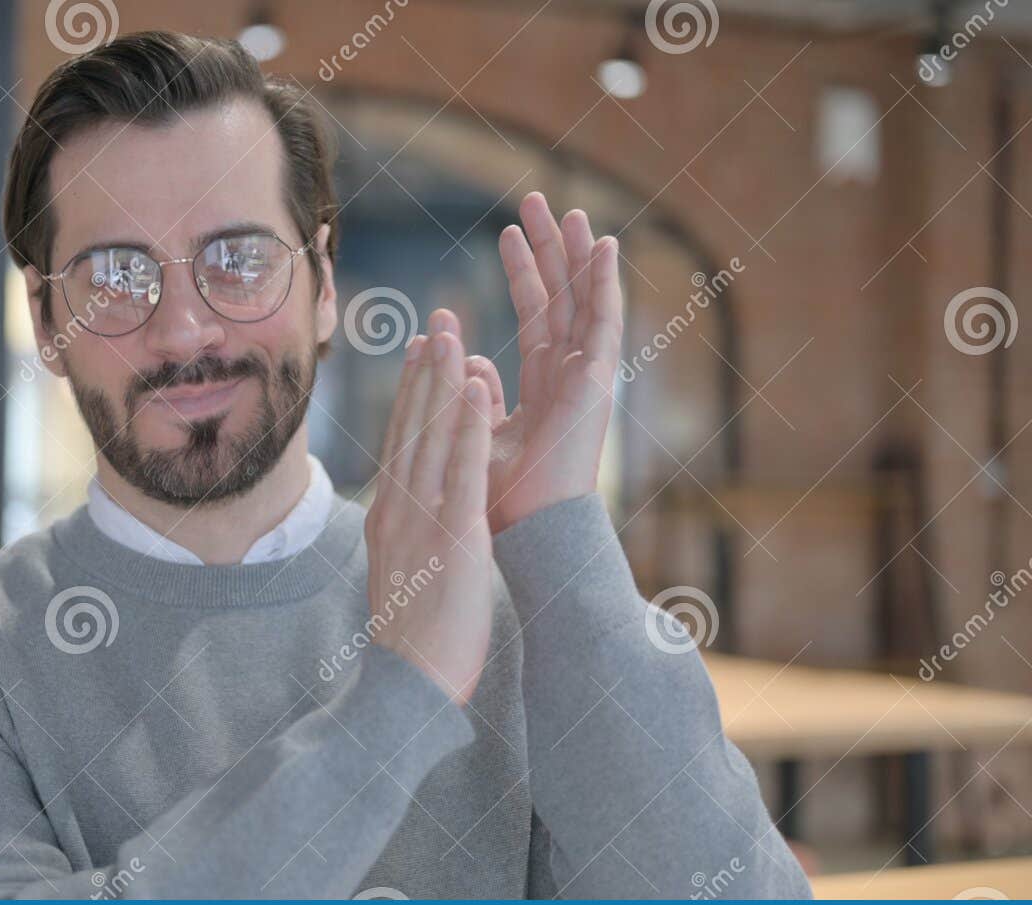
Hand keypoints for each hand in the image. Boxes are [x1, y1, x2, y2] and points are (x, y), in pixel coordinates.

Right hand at [365, 329, 493, 705]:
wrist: (409, 684)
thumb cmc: (414, 639)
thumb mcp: (402, 574)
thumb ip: (407, 535)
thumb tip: (407, 512)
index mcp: (388, 518)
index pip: (399, 443)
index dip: (409, 394)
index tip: (418, 353)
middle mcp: (397, 510)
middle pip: (409, 428)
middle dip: (422, 372)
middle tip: (433, 322)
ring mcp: (421, 521)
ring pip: (429, 437)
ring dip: (441, 381)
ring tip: (451, 332)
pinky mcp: (451, 538)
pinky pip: (460, 471)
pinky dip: (467, 426)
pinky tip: (476, 389)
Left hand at [458, 191, 622, 532]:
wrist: (527, 529)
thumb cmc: (504, 495)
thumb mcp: (481, 432)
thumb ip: (480, 393)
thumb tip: (473, 359)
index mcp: (544, 382)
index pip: (535, 312)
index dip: (524, 271)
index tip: (509, 233)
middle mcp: (569, 373)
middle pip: (562, 296)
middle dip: (550, 248)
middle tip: (536, 201)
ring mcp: (587, 376)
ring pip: (585, 301)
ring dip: (578, 254)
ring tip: (570, 209)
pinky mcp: (598, 382)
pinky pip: (605, 321)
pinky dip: (606, 282)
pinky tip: (605, 245)